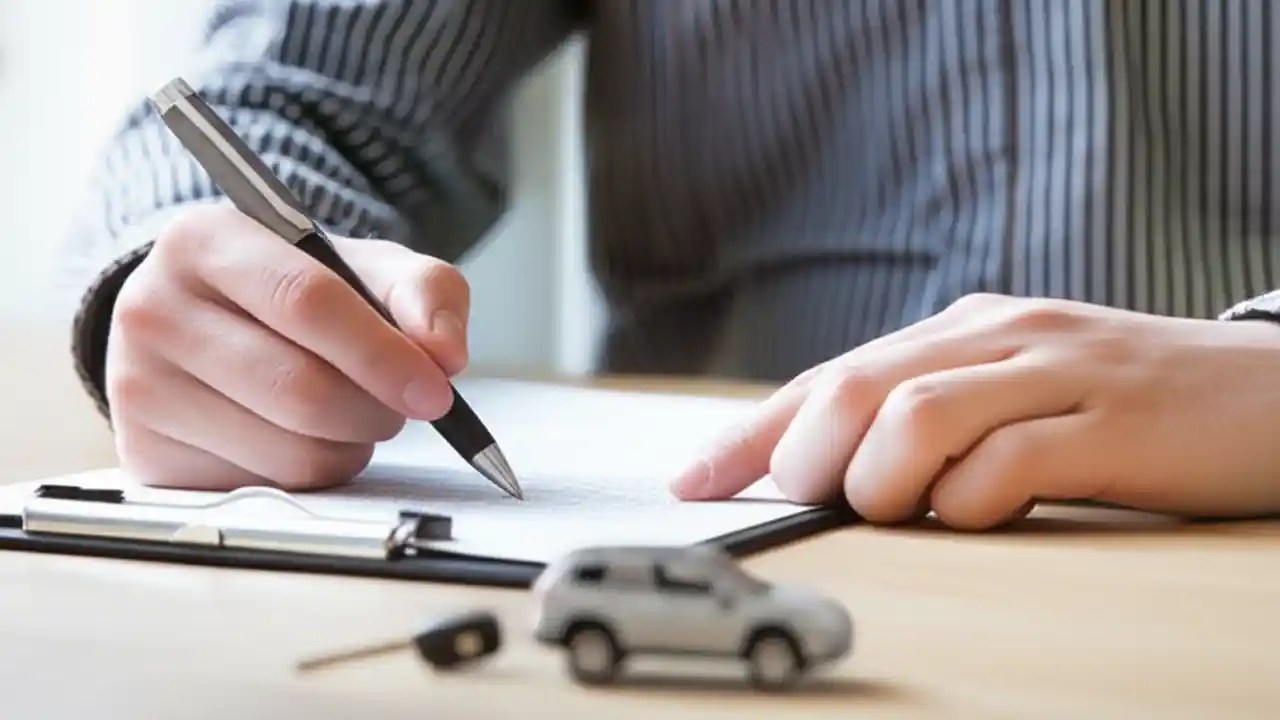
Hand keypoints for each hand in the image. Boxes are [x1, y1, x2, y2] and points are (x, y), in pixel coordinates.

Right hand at [106, 203, 469, 489]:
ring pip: (290, 452)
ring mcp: (139, 390)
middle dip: (376, 409)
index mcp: (205, 242)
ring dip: (350, 445)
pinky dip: (311, 474)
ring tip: (346, 411)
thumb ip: (424, 292)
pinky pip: (267, 490)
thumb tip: (445, 356)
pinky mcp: (147, 457)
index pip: (306, 302)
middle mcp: (154, 311)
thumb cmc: (292, 293)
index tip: (435, 391)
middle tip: (400, 401)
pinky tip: (299, 437)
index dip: (382, 354)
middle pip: (301, 390)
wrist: (206, 322)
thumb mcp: (364, 267)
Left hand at [671, 293, 1279, 528]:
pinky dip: (967, 501)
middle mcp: (999, 336)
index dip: (752, 431)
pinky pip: (1010, 460)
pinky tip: (972, 513)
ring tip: (890, 509)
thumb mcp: (1014, 393)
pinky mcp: (1114, 423)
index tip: (695, 479)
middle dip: (801, 455)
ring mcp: (1057, 373)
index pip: (832, 375)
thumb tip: (829, 477)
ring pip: (917, 413)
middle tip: (802, 501)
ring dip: (879, 480)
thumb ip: (931, 420)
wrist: (1270, 392)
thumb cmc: (1124, 402)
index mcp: (963, 330)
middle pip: (857, 385)